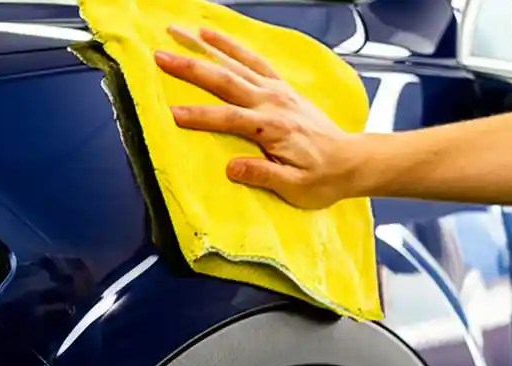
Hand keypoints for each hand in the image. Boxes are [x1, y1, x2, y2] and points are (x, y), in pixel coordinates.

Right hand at [154, 26, 359, 209]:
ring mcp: (277, 91)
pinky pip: (253, 60)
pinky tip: (213, 37)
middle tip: (161, 56)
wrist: (350, 161)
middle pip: (226, 80)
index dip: (199, 117)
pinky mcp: (281, 88)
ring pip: (236, 63)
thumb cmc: (322, 179)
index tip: (171, 113)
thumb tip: (231, 168)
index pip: (228, 119)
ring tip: (181, 32)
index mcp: (272, 129)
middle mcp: (273, 103)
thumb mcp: (295, 188)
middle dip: (191, 67)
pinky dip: (233, 46)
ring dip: (207, 47)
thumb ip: (263, 175)